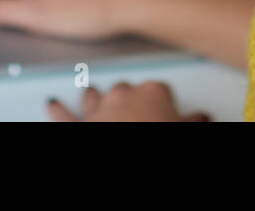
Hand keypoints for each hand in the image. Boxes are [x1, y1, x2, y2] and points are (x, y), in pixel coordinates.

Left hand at [47, 82, 210, 121]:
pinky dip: (57, 110)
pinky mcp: (76, 126)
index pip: (162, 90)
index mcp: (153, 93)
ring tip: (90, 89)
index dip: (166, 103)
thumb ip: (193, 122)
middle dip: (129, 97)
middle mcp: (123, 96)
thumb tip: (203, 118)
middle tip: (134, 107)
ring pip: (94, 95)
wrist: (126, 165)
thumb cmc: (157, 136)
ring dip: (93, 95)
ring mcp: (98, 110)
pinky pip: (63, 115)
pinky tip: (52, 104)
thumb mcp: (184, 130)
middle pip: (127, 89)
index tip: (170, 112)